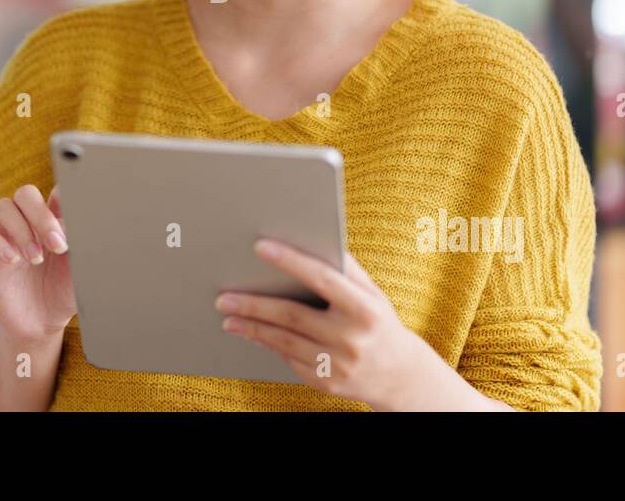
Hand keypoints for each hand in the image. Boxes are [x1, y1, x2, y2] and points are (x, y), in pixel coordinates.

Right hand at [0, 184, 76, 344]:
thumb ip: (85, 245)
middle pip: (25, 194)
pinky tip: (15, 261)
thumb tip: (92, 225)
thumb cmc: (65, 294)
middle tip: (57, 245)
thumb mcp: (81, 270)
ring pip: (4, 207)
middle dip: (41, 215)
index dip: (62, 194)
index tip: (74, 213)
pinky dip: (0, 244)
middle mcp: (29, 223)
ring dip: (22, 229)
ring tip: (37, 259)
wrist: (42, 326)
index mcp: (54, 220)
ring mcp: (7, 237)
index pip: (54, 191)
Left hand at [214, 239, 420, 409]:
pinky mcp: (326, 383)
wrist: (400, 376)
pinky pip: (289, 359)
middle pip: (292, 316)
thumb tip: (311, 240)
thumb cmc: (379, 323)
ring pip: (284, 341)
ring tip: (228, 316)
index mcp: (365, 309)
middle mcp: (351, 339)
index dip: (290, 261)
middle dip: (254, 305)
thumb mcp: (373, 294)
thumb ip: (345, 269)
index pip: (322, 279)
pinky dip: (267, 344)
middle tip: (224, 297)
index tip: (260, 246)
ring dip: (251, 328)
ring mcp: (338, 365)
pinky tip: (250, 333)